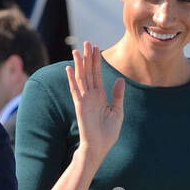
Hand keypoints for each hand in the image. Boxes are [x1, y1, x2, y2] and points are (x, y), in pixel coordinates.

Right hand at [66, 41, 125, 171]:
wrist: (99, 147)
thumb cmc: (108, 133)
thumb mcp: (117, 111)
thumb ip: (118, 95)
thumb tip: (120, 79)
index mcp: (100, 96)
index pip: (97, 74)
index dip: (96, 61)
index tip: (96, 48)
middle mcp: (91, 96)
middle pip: (88, 72)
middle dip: (88, 57)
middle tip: (87, 42)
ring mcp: (84, 100)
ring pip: (81, 78)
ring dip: (79, 64)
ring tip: (78, 50)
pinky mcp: (80, 106)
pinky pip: (75, 90)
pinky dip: (72, 79)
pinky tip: (69, 68)